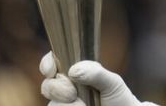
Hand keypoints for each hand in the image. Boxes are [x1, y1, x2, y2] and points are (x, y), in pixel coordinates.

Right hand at [39, 52, 157, 105]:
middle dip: (57, 88)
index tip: (51, 70)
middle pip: (48, 85)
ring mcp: (65, 105)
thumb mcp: (112, 82)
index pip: (53, 63)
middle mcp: (67, 89)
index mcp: (76, 73)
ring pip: (52, 104)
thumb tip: (73, 71)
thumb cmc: (119, 99)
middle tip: (73, 94)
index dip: (47, 64)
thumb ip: (95, 73)